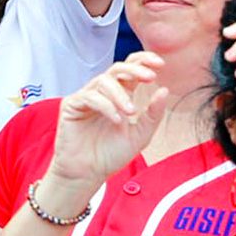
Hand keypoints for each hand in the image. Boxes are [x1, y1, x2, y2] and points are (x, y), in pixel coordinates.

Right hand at [47, 54, 169, 186]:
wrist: (88, 174)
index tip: (160, 64)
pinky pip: (90, 96)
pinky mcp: (72, 105)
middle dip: (135, 70)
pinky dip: (106, 106)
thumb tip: (164, 90)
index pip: (130, 69)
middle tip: (150, 77)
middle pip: (118, 68)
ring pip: (104, 80)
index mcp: (120, 95)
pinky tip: (116, 120)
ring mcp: (86, 97)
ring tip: (131, 112)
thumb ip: (153, 114)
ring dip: (120, 94)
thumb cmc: (111, 155)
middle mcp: (102, 92)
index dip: (144, 61)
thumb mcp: (140, 135)